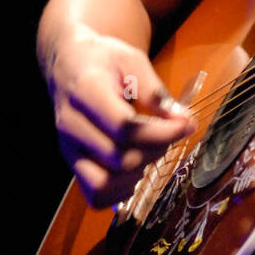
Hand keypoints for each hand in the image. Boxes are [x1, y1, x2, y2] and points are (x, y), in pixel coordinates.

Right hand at [47, 29, 195, 207]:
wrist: (69, 65)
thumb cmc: (104, 60)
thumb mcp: (133, 60)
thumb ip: (156, 92)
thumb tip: (182, 121)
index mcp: (86, 92)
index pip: (124, 127)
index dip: (161, 133)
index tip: (186, 124)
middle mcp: (72, 124)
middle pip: (119, 158)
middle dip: (156, 150)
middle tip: (169, 132)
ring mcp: (68, 148)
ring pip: (105, 183)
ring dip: (138, 173)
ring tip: (151, 150)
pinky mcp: (72, 163)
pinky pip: (95, 194)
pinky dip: (120, 191)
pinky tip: (135, 169)